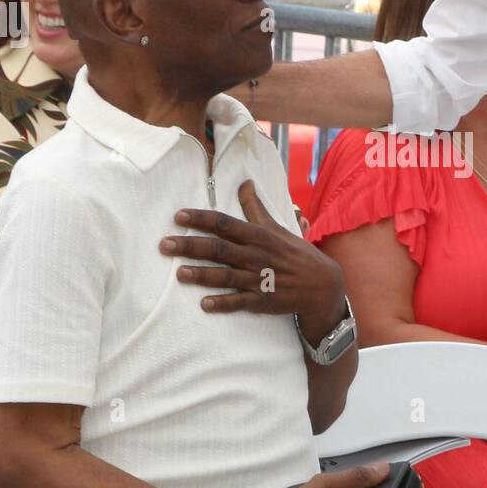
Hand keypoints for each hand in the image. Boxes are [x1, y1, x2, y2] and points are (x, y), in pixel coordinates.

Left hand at [159, 180, 345, 336]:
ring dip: (203, 275)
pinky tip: (205, 304)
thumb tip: (244, 183)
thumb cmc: (294, 253)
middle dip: (191, 246)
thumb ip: (255, 208)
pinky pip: (241, 302)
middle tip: (165, 245)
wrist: (321, 283)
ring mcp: (260, 279)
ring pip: (226, 276)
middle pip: (219, 249)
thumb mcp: (276, 227)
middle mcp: (256, 255)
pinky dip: (224, 303)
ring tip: (180, 274)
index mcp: (258, 235)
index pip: (225, 223)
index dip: (201, 219)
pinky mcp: (263, 300)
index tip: (178, 216)